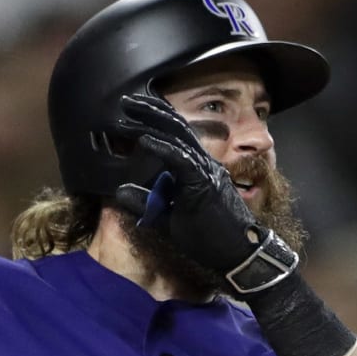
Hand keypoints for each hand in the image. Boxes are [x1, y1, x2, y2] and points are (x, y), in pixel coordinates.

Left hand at [112, 93, 289, 282]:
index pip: (176, 136)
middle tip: (125, 101)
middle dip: (150, 111)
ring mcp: (206, 171)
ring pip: (179, 137)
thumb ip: (146, 203)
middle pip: (176, 128)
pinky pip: (182, 160)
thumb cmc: (209, 238)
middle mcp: (203, 163)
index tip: (131, 113)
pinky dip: (162, 148)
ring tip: (127, 114)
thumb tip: (119, 192)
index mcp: (197, 168)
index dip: (155, 120)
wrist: (237, 254)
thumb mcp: (168, 219)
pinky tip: (144, 140)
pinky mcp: (205, 184)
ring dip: (151, 122)